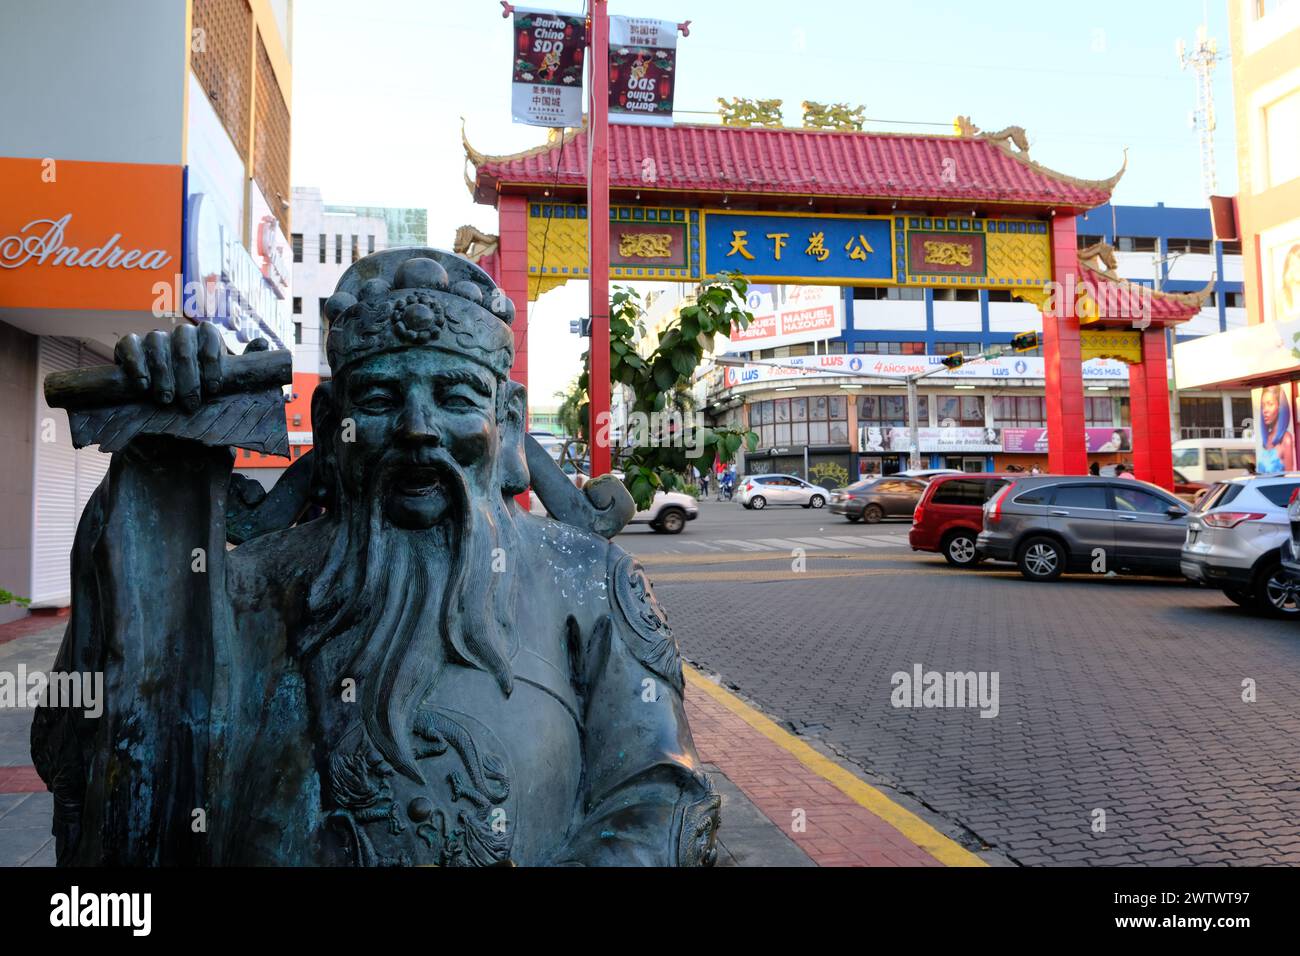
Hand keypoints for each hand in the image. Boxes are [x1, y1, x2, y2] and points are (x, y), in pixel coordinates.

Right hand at [113, 325, 267, 411]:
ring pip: (158, 344)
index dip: (212, 359)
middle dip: (188, 376)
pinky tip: (142, 385)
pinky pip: (130, 346)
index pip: (209, 334)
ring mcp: (154, 338)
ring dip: (163, 373)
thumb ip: (243, 364)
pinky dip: (135, 363)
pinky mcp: (130, 345)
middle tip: (191, 403)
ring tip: (166, 399)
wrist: (168, 400)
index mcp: (204, 336)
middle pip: (184, 344)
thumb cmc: (201, 387)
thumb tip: (262, 343)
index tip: (214, 388)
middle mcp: (180, 333)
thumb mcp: (224, 379)